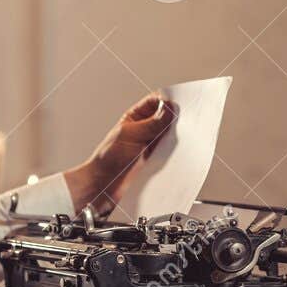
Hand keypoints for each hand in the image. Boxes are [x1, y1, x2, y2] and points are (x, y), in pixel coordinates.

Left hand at [63, 92, 175, 216]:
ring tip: (178, 139)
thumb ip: (151, 123)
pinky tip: (177, 152)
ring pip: (170, 135)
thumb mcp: (131, 135)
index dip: (166, 101)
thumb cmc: (108, 159)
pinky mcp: (156, 159)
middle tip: (182, 123)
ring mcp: (151, 144)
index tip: (176, 106)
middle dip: (175, 119)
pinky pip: (171, 152)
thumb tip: (168, 108)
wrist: (104, 185)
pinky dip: (176, 151)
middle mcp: (145, 129)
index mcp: (135, 117)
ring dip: (176, 137)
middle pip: (166, 118)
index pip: (155, 101)